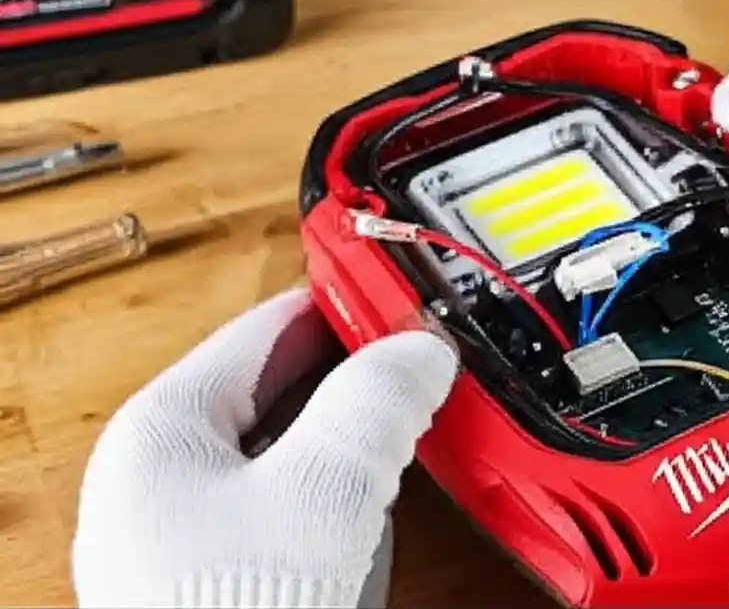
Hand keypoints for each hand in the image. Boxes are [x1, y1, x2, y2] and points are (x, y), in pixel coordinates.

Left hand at [71, 288, 458, 607]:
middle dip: (355, 373)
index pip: (266, 329)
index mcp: (164, 430)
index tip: (405, 295)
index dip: (344, 305)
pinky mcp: (219, 575)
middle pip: (278, 389)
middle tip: (424, 360)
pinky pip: (288, 503)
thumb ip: (378, 402)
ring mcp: (188, 530)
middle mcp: (165, 474)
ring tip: (410, 418)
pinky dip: (337, 489)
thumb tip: (422, 352)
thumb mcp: (324, 488)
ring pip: (288, 449)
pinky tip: (376, 497)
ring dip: (351, 433)